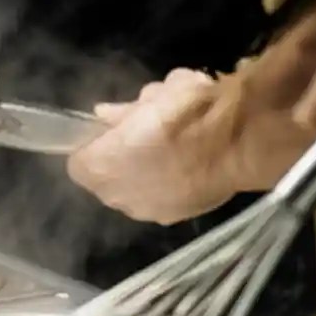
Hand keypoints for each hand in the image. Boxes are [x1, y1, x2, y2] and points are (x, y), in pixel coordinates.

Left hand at [66, 0, 315, 224]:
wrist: (236, 143)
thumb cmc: (186, 113)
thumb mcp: (154, 97)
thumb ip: (123, 112)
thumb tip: (103, 114)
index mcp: (100, 165)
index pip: (79, 160)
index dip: (96, 143)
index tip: (113, 129)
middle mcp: (115, 197)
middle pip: (108, 175)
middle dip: (123, 156)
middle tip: (148, 132)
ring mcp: (145, 211)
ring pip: (137, 186)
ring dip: (149, 170)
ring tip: (177, 146)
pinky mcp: (173, 217)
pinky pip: (162, 196)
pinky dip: (171, 182)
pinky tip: (191, 164)